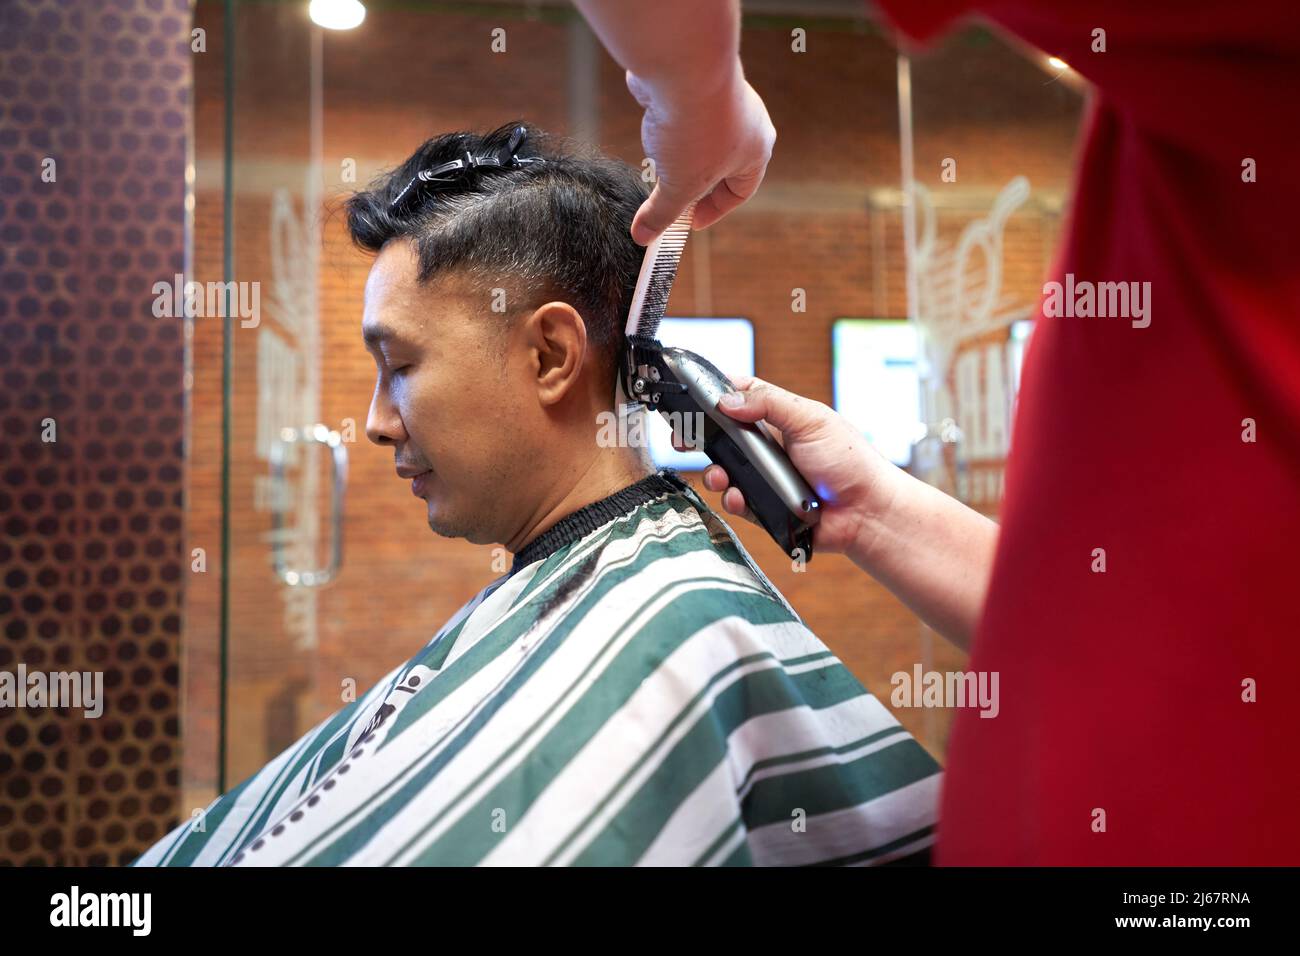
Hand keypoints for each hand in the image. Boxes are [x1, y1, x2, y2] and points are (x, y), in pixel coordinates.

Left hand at [625, 63, 774, 244]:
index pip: (740, 192)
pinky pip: (683, 112)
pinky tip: (654, 128)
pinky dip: (669, 126)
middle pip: (721, 164)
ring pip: (701, 137)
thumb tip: (645, 237)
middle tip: (672, 196)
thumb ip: (663, 213)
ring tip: (660, 162)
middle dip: (695, 183)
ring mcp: (720, 98)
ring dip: (681, 154)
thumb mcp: (679, 185)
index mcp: (757, 151)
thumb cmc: (696, 128)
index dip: (713, 211)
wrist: (682, 65)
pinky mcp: (694, 81)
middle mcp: (746, 122)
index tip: (688, 222)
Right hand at [695, 375, 902, 558]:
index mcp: (781, 419)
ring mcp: (766, 478)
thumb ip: (769, 403)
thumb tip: (727, 399)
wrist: (866, 512)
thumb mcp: (811, 420)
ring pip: (726, 472)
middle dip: (702, 439)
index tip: (692, 398)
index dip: (716, 396)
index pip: (741, 398)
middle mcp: (770, 447)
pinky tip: (738, 497)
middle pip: (724, 437)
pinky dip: (734, 500)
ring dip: (716, 473)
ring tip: (719, 476)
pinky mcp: (766, 507)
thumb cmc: (849, 461)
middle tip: (683, 440)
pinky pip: (738, 502)